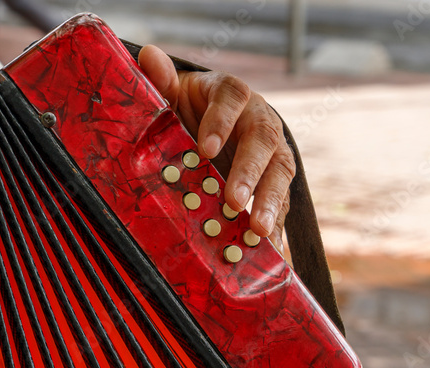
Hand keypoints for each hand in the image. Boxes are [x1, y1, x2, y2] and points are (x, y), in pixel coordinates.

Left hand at [139, 45, 295, 249]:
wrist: (208, 124)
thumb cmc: (188, 109)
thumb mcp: (173, 94)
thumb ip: (162, 79)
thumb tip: (148, 55)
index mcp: (233, 94)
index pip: (232, 98)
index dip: (221, 121)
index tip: (205, 148)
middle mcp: (259, 120)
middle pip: (264, 141)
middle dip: (250, 172)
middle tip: (233, 201)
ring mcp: (273, 152)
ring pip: (280, 173)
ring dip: (271, 202)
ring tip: (258, 230)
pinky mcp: (275, 181)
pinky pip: (281, 203)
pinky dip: (277, 226)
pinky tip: (270, 249)